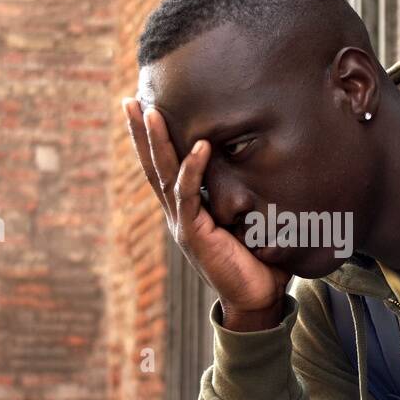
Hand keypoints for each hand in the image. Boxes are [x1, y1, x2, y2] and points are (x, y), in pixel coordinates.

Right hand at [123, 98, 291, 330]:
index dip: (153, 140)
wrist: (258, 298)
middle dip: (140, 133)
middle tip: (129, 100)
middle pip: (153, 166)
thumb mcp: (250, 218)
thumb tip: (270, 160)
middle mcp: (179, 213)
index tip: (146, 107)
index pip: (165, 167)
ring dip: (156, 142)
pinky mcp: (194, 234)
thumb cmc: (259, 258)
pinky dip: (193, 170)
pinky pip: (189, 196)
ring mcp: (182, 223)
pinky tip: (200, 146)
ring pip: (163, 175)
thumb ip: (247, 193)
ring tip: (151, 111)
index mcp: (188, 209)